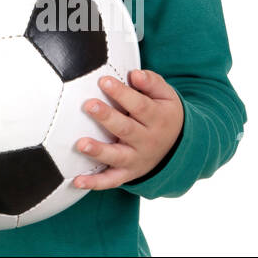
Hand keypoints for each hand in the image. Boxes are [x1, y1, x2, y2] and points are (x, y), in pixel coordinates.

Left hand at [72, 69, 182, 188]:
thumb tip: (135, 74)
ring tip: (80, 144)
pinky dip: (95, 183)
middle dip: (107, 118)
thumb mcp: (166, 95)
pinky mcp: (128, 173)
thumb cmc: (163, 112)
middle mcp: (147, 141)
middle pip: (126, 129)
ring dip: (98, 151)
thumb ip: (152, 82)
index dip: (121, 93)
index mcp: (157, 118)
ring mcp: (137, 159)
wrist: (180, 148)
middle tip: (89, 105)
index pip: (139, 105)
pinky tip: (77, 181)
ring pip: (117, 157)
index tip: (103, 80)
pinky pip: (111, 180)